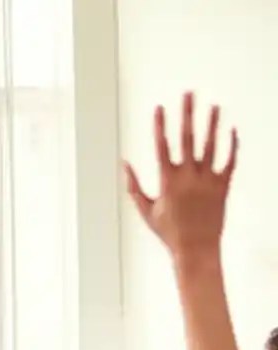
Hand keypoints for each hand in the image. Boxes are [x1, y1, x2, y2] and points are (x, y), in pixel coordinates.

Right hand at [125, 92, 237, 262]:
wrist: (196, 249)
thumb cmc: (168, 232)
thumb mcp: (145, 210)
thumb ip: (134, 185)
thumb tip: (123, 164)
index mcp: (168, 181)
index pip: (162, 146)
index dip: (160, 125)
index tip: (159, 108)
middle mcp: (188, 177)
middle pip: (187, 138)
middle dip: (187, 114)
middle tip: (189, 94)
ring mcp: (207, 181)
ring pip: (211, 146)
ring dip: (212, 124)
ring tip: (214, 105)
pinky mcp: (223, 187)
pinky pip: (229, 162)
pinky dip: (231, 146)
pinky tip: (231, 130)